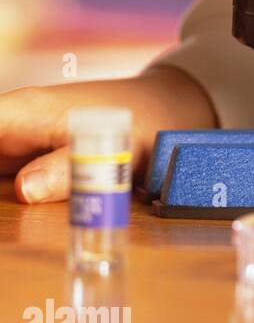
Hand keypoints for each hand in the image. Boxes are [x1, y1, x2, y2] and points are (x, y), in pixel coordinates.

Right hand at [0, 66, 217, 203]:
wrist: (167, 111)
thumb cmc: (140, 121)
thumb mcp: (108, 150)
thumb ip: (65, 170)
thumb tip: (24, 191)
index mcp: (20, 111)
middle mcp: (11, 124)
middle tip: (11, 203)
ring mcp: (18, 142)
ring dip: (1, 195)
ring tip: (13, 210)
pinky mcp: (30, 159)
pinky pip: (3, 177)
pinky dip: (6, 198)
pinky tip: (15, 210)